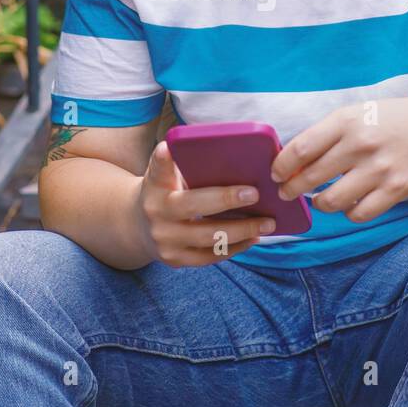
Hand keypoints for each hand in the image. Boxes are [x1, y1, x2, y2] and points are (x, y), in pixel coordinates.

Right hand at [133, 141, 275, 267]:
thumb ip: (187, 166)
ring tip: (268, 223)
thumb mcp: (167, 176)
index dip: (163, 159)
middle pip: (193, 206)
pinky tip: (253, 238)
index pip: (158, 169)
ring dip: (242, 230)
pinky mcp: (175, 259)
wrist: (139, 226)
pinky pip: (210, 257)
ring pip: (209, 237)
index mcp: (155, 185)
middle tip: (256, 194)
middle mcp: (156, 212)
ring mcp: (165, 239)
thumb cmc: (166, 192)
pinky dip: (235, 247)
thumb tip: (235, 159)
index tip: (169, 147)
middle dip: (226, 200)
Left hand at [270, 97, 407, 222]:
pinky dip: (348, 213)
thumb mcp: (356, 114)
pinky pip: (358, 214)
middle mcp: (360, 145)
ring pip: (331, 201)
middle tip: (288, 193)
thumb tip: (292, 161)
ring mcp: (379, 170)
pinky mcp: (395, 190)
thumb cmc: (390, 121)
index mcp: (346, 121)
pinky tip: (348, 204)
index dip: (282, 166)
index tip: (276, 173)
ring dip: (319, 204)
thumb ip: (326, 135)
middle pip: (310, 178)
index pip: (301, 148)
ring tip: (320, 199)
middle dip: (292, 189)